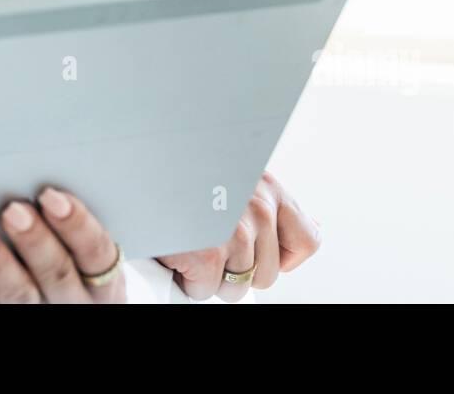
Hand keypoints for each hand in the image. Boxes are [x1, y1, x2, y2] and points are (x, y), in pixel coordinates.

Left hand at [0, 187, 125, 303]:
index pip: (97, 251)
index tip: (51, 196)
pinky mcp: (8, 320)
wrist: (56, 299)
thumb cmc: (68, 258)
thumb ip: (66, 221)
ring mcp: (43, 313)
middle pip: (59, 274)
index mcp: (104, 278)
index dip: (77, 224)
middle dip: (34, 240)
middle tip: (13, 210)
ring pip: (23, 296)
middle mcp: (76, 300)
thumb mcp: (80, 245)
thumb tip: (36, 181)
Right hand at [156, 172, 319, 301]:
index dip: (280, 255)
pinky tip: (177, 248)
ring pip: (236, 289)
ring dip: (210, 275)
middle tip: (209, 239)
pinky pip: (205, 291)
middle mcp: (258, 207)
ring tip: (192, 240)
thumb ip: (271, 202)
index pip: (307, 240)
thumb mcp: (237, 175)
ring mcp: (234, 231)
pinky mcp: (207, 252)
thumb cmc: (185, 169)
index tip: (255, 248)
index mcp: (269, 187)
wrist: (142, 162)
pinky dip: (187, 279)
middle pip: (267, 275)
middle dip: (236, 268)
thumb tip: (310, 226)